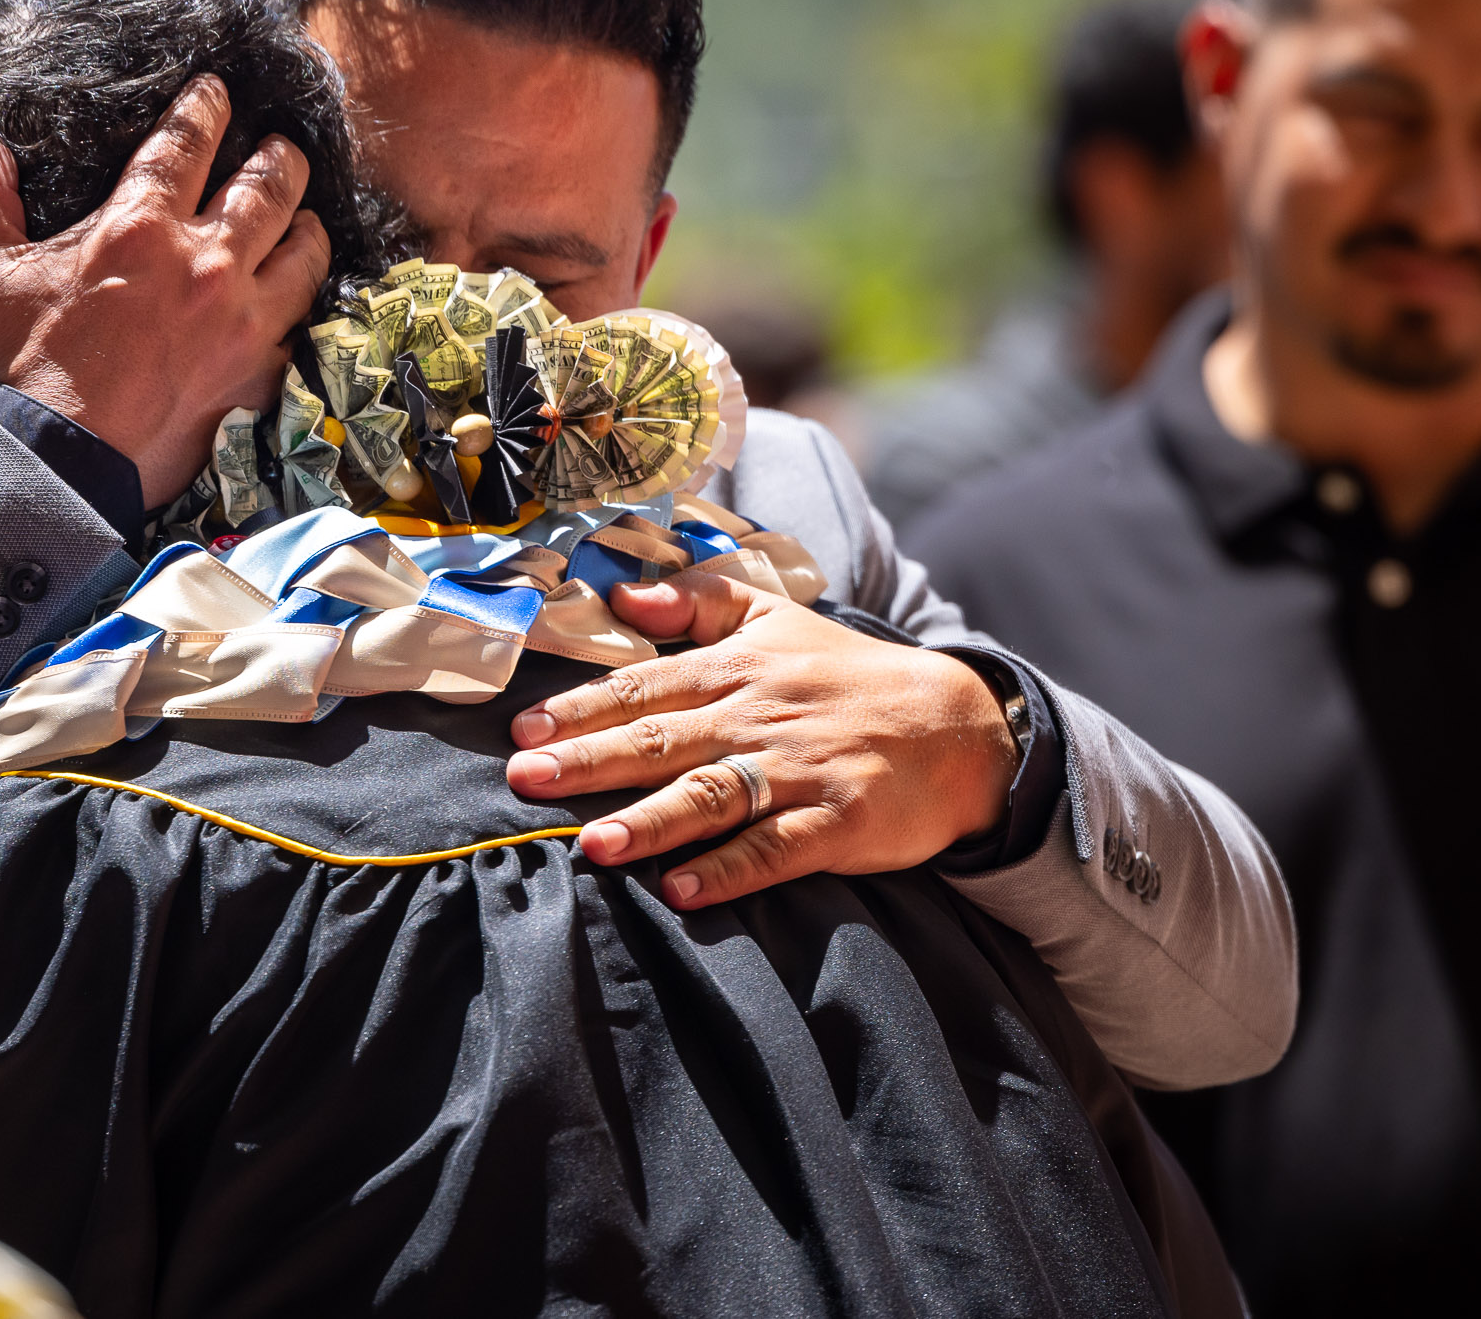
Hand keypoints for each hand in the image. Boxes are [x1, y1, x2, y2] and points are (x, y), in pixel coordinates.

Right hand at [0, 75, 331, 505]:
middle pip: (270, 185)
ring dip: (307, 225)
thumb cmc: (20, 367)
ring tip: (304, 216)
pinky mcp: (259, 375)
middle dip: (280, 156)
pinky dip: (306, 307)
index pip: (188, 141)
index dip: (206, 107)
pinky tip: (301, 299)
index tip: (217, 92)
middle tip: (281, 146)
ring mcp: (242, 321)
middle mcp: (206, 264)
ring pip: (305, 252)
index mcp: (140, 227)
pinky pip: (304, 327)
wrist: (58, 465)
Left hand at [506, 571, 1016, 908]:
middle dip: (590, 759)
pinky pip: (777, 850)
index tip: (522, 728)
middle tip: (525, 779)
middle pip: (664, 739)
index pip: (644, 685)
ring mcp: (800, 772)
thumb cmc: (848, 676)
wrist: (958, 726)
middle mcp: (758, 718)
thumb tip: (624, 592)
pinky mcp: (839, 821)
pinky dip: (730, 869)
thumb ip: (699, 600)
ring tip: (593, 845)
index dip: (582, 706)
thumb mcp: (778, 617)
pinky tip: (683, 889)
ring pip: (714, 796)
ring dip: (652, 820)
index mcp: (737, 670)